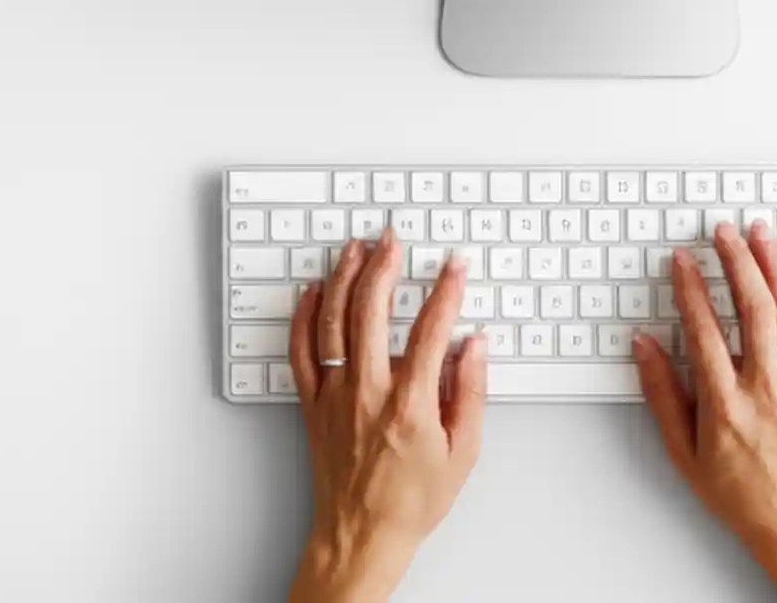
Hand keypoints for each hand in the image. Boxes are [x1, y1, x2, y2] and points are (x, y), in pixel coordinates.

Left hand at [286, 232, 486, 602]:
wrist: (362, 535)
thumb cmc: (412, 500)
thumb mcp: (464, 451)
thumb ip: (471, 391)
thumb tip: (475, 346)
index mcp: (411, 404)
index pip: (432, 329)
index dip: (447, 289)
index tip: (454, 264)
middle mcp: (369, 393)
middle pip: (372, 312)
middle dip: (384, 267)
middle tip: (393, 240)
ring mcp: (335, 397)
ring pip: (334, 323)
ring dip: (344, 279)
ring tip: (355, 249)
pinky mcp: (313, 406)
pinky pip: (301, 352)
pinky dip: (304, 317)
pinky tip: (312, 291)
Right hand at [632, 221, 776, 602]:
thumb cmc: (738, 491)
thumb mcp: (682, 452)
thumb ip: (662, 394)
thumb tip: (644, 347)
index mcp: (724, 403)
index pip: (704, 330)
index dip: (690, 288)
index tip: (682, 260)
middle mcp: (764, 387)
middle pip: (753, 307)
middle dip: (736, 260)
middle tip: (723, 230)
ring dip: (774, 265)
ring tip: (761, 233)